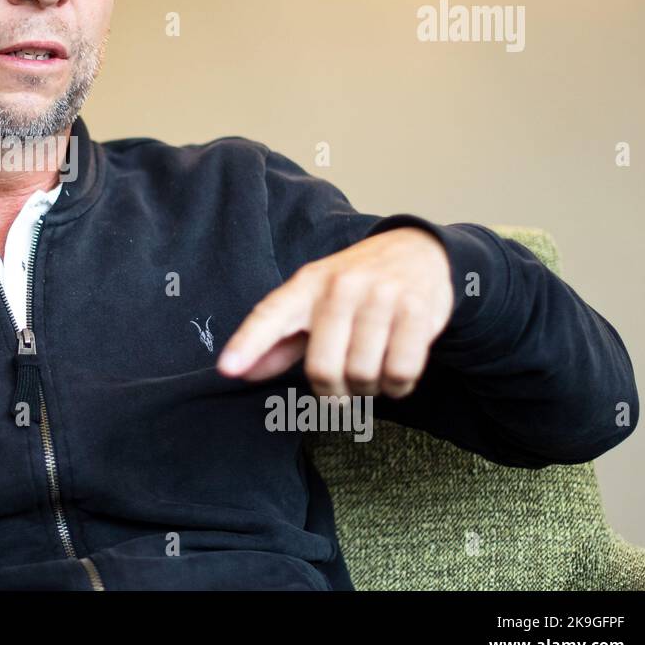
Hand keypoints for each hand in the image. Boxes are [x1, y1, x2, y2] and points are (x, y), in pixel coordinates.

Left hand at [217, 227, 453, 398]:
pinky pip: (400, 372)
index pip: (269, 315)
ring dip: (368, 389)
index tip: (227, 369)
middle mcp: (340, 287)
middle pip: (322, 368)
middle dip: (333, 393)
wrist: (416, 251)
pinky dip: (396, 387)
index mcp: (306, 285)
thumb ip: (278, 342)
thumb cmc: (355, 288)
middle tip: (343, 388)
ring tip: (371, 372)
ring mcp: (380, 296)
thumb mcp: (312, 304)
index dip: (247, 344)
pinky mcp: (416, 310)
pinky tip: (393, 375)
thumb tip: (240, 373)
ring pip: (363, 375)